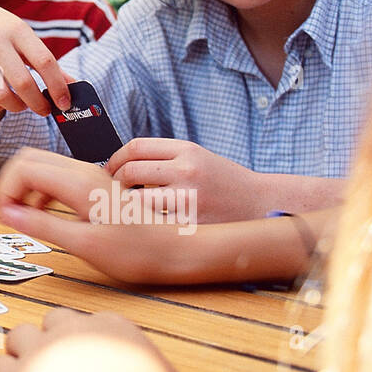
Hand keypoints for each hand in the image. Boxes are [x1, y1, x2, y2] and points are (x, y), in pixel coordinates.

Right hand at [0, 3, 70, 115]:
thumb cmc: (3, 32)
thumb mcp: (26, 39)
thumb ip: (47, 63)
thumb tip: (73, 88)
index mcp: (17, 30)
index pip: (44, 61)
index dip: (57, 86)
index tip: (64, 103)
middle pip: (22, 82)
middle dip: (38, 103)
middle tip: (44, 110)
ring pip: (0, 95)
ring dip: (17, 107)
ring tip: (21, 105)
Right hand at [0, 147, 202, 283]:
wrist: (178, 248)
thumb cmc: (136, 252)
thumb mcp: (84, 245)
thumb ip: (43, 226)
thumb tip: (8, 214)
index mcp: (77, 183)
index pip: (22, 168)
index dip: (5, 191)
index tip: (4, 218)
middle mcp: (82, 170)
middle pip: (28, 158)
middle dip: (10, 183)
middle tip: (7, 215)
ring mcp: (90, 174)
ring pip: (41, 164)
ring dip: (24, 186)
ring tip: (22, 217)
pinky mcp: (95, 183)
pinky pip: (56, 174)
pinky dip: (40, 189)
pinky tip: (43, 213)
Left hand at [0, 309, 183, 371]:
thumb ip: (144, 365)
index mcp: (113, 326)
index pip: (90, 319)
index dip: (83, 337)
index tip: (84, 350)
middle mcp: (75, 330)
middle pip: (53, 320)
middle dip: (50, 337)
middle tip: (53, 358)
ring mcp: (44, 350)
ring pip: (20, 335)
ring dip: (23, 350)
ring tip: (27, 367)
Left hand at [108, 138, 260, 222]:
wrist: (262, 203)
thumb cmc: (225, 181)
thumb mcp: (198, 157)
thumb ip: (164, 157)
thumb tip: (122, 164)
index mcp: (187, 150)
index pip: (135, 147)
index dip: (115, 158)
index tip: (110, 168)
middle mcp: (187, 170)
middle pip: (131, 171)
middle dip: (115, 182)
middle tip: (113, 191)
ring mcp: (190, 198)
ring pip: (137, 200)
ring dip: (126, 205)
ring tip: (127, 208)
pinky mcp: (192, 224)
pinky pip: (155, 223)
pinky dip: (145, 223)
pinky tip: (146, 224)